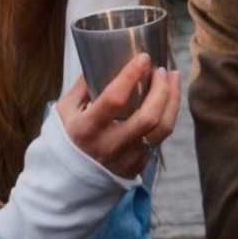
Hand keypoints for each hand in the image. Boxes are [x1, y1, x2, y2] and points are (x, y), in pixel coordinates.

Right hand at [56, 54, 181, 177]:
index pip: (114, 99)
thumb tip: (101, 59)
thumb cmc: (66, 138)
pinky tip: (168, 100)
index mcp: (86, 129)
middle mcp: (109, 146)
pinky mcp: (138, 166)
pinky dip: (167, 116)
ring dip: (173, 100)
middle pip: (149, 116)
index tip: (143, 58)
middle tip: (162, 70)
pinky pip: (160, 138)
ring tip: (172, 79)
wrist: (67, 180)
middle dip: (162, 89)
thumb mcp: (65, 111)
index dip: (131, 76)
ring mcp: (126, 158)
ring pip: (163, 128)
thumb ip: (83, 86)